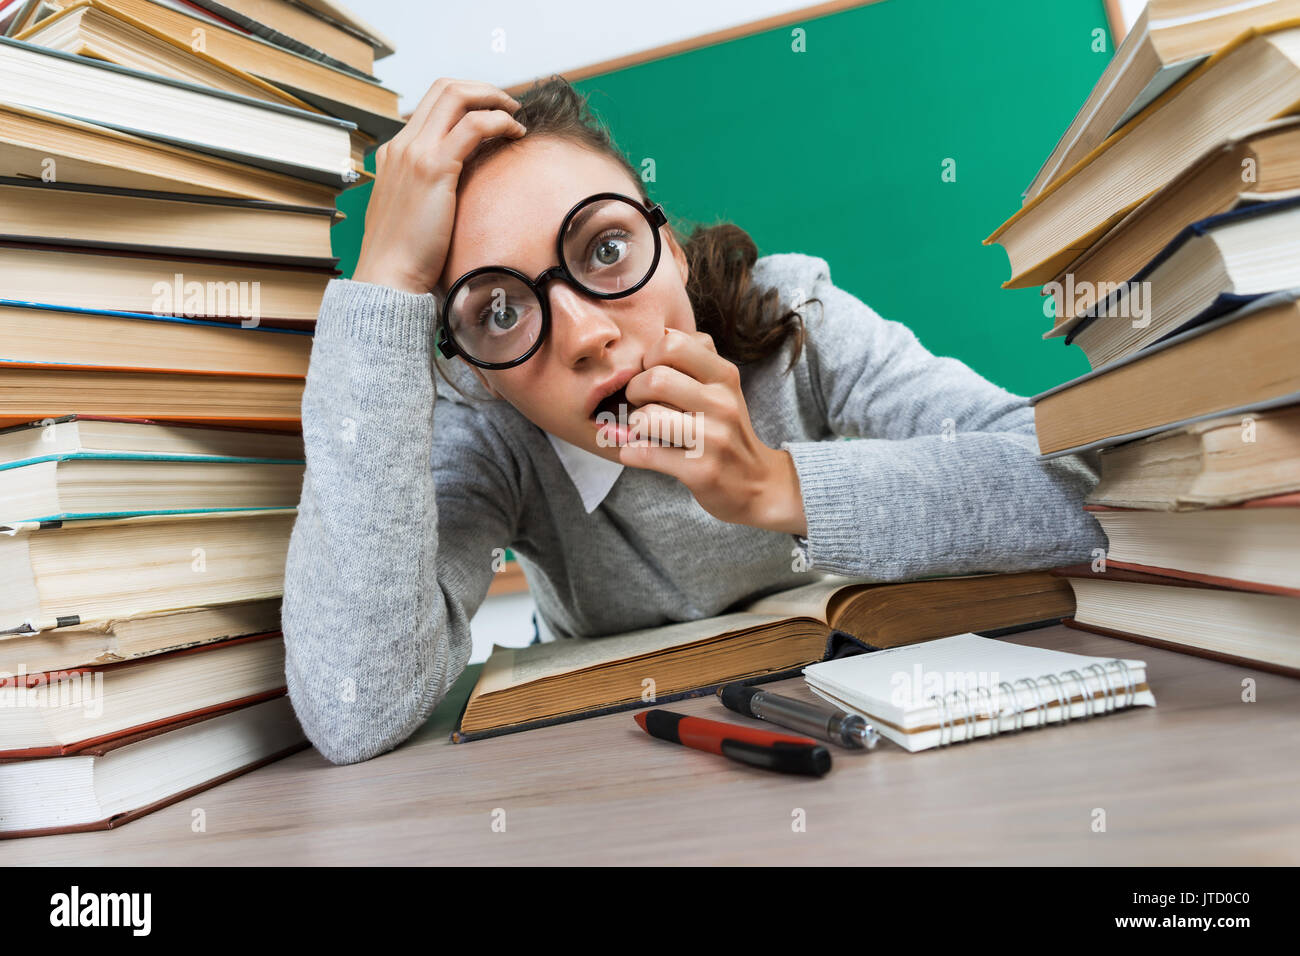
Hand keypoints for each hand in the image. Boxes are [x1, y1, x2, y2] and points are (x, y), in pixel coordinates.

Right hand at [352, 78, 526, 294]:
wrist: (388, 276)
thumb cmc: (405, 256)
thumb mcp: (412, 212)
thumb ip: (427, 192)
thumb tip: (457, 191)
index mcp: (395, 153)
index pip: (432, 104)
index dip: (467, 100)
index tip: (492, 114)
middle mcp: (402, 145)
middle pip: (444, 88)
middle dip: (483, 89)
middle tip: (510, 106)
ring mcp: (415, 153)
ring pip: (457, 96)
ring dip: (493, 98)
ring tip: (517, 116)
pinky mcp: (434, 169)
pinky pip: (474, 126)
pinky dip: (499, 121)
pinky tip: (516, 133)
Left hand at [611, 329, 807, 535]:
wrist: (758, 484)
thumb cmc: (727, 430)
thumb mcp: (723, 387)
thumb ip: (696, 358)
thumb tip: (660, 331)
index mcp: (724, 376)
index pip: (672, 343)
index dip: (650, 357)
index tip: (651, 373)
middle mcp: (722, 403)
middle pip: (653, 379)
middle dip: (634, 392)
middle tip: (640, 404)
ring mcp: (713, 438)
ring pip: (646, 417)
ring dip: (634, 425)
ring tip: (643, 430)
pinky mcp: (701, 470)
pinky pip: (645, 454)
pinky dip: (631, 453)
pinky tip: (637, 452)